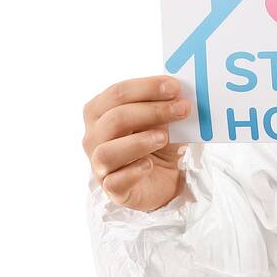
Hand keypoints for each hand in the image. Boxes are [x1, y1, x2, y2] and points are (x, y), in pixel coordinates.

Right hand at [83, 75, 190, 212]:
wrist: (165, 177)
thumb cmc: (158, 140)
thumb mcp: (164, 118)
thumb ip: (167, 102)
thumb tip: (181, 90)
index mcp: (101, 111)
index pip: (117, 93)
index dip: (147, 87)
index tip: (175, 87)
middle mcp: (94, 137)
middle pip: (115, 119)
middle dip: (152, 111)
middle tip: (182, 109)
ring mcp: (100, 165)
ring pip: (107, 151)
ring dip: (138, 142)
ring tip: (163, 138)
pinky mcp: (112, 189)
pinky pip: (115, 181)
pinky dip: (133, 171)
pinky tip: (149, 164)